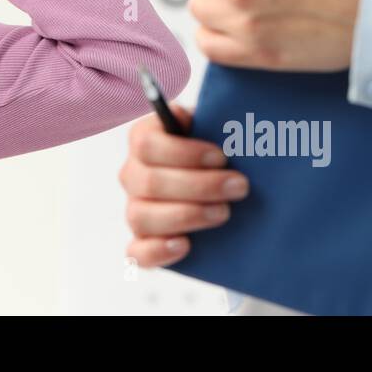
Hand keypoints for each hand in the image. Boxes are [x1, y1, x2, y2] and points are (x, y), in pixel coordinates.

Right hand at [120, 103, 248, 266]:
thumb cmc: (217, 152)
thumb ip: (210, 118)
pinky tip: (185, 245)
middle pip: (149, 181)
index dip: (184, 152)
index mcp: (143, 140)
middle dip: (199, 185)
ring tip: (223, 213)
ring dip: (185, 215)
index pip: (146, 145)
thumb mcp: (214, 128)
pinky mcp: (142, 242)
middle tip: (239, 186)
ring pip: (141, 216)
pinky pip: (136, 253)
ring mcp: (135, 209)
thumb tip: (207, 120)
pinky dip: (158, 251)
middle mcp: (132, 174)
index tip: (221, 157)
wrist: (222, 183)